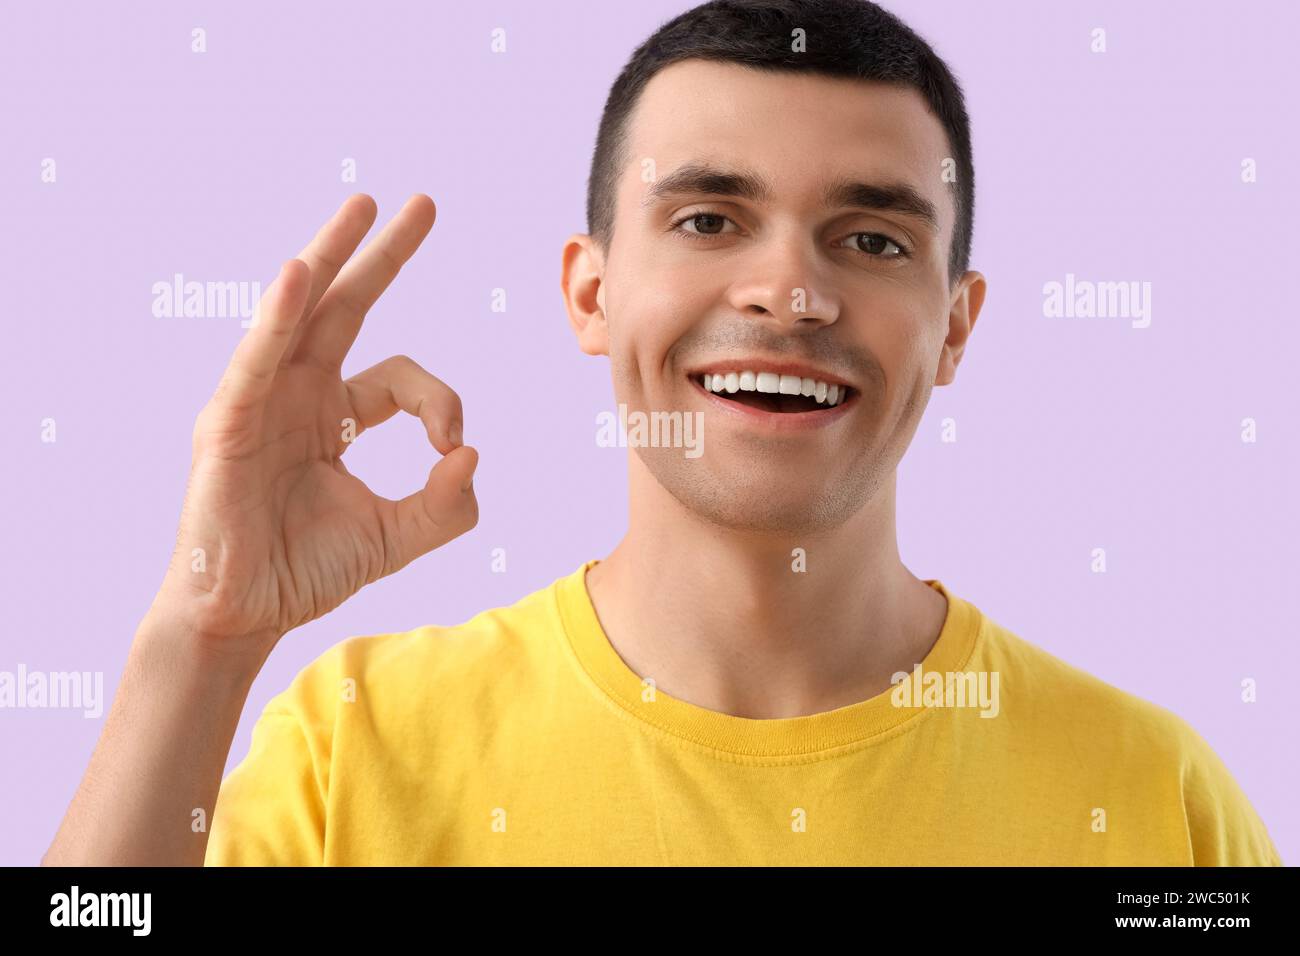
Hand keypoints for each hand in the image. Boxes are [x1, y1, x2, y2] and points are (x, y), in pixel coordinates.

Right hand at [151, 194, 478, 661]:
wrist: (245, 615)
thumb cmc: (306, 571)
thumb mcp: (395, 537)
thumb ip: (444, 505)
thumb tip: (473, 455)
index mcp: (335, 415)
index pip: (402, 379)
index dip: (440, 402)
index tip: (452, 446)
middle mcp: (298, 394)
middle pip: (345, 307)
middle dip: (383, 255)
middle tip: (422, 203)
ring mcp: (261, 401)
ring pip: (298, 314)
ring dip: (330, 255)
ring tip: (362, 206)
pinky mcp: (229, 423)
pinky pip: (256, 361)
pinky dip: (277, 318)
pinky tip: (300, 275)